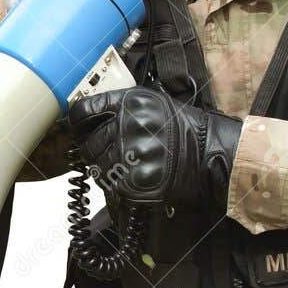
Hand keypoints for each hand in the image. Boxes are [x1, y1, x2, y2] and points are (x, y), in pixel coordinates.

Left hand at [66, 86, 241, 207]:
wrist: (210, 154)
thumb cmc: (183, 128)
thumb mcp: (153, 103)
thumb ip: (121, 107)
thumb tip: (87, 116)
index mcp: (130, 102)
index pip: (83, 111)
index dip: (77, 122)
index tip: (79, 127)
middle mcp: (127, 126)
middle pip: (87, 143)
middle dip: (93, 149)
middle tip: (107, 151)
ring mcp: (130, 155)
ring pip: (96, 167)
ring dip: (105, 168)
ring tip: (125, 164)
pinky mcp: (134, 181)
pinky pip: (110, 185)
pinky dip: (117, 184)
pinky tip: (133, 177)